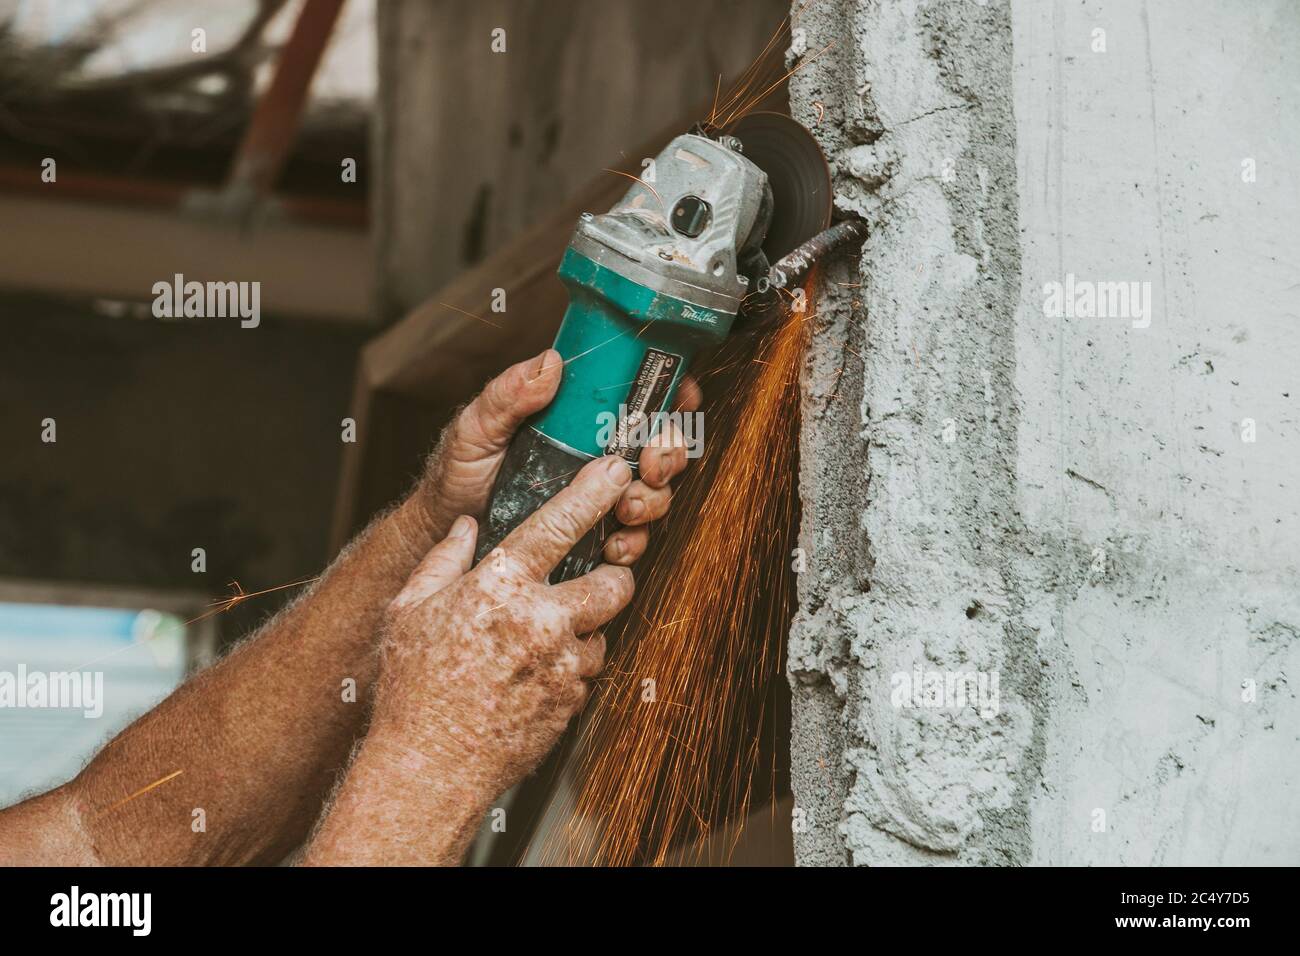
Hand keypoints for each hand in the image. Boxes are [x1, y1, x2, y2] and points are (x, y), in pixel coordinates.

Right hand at [375, 453, 636, 796]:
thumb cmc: (412, 688)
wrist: (428, 768)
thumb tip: (467, 527)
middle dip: (614, 574)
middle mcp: (540, 621)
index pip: (560, 523)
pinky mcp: (572, 701)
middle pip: (614, 581)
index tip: (616, 471)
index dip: (594, 491)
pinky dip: (569, 669)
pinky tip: (531, 679)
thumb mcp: (408, 611)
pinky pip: (586, 673)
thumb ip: (442, 561)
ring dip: (584, 630)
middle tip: (596, 577)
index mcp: (499, 586)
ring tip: (541, 641)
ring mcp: (562, 665)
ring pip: (602, 631)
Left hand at [415, 348, 701, 565]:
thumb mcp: (476, 427)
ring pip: (656, 492)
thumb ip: (507, 395)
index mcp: (578, 418)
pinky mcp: (595, 536)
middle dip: (670, 453)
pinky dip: (634, 542)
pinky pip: (634, 539)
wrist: (445, 534)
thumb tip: (548, 363)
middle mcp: (597, 454)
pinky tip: (614, 546)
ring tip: (627, 509)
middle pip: (661, 445)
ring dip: (654, 500)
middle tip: (652, 466)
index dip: (670, 394)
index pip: (640, 396)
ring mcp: (600, 496)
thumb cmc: (459, 474)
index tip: (678, 401)